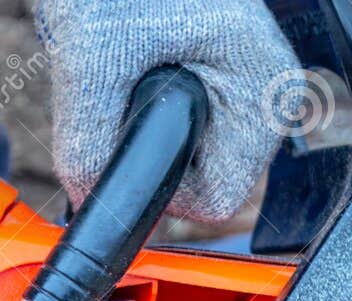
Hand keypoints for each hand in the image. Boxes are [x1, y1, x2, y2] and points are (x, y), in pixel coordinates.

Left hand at [36, 0, 297, 222]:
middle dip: (143, 144)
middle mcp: (261, 91)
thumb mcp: (93, 50)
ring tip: (112, 58)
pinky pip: (169, 117)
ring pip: (180, 148)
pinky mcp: (212, 69)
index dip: (158, 191)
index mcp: (262, 88)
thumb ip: (89, 137)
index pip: (215, 199)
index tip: (115, 149)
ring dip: (132, 118)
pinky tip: (119, 53)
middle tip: (110, 84)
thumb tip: (89, 198)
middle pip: (199, 177)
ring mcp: (238, 81)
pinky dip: (130, 95)